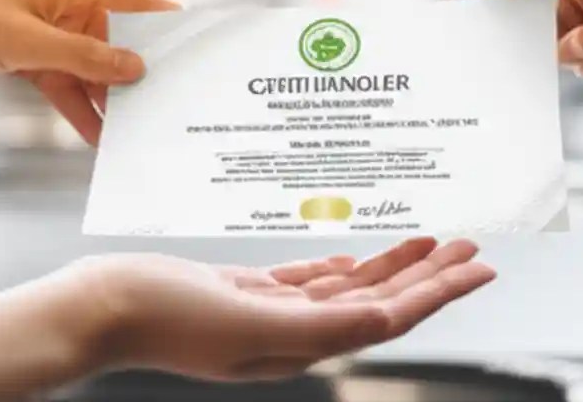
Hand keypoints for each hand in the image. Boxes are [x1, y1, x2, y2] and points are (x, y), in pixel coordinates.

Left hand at [0, 0, 178, 142]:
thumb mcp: (28, 45)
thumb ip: (86, 60)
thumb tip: (136, 70)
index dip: (171, 23)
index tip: (201, 51)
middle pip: (118, 36)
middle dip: (137, 73)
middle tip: (167, 108)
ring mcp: (47, 20)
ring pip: (91, 62)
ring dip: (105, 96)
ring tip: (132, 133)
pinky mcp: (28, 46)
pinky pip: (64, 76)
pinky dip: (76, 102)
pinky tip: (94, 134)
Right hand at [58, 238, 494, 380]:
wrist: (102, 309)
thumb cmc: (167, 318)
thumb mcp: (250, 320)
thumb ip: (320, 322)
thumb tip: (386, 317)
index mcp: (303, 344)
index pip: (391, 316)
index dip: (440, 292)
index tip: (481, 268)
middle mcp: (295, 333)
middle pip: (382, 300)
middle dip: (431, 274)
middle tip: (472, 244)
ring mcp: (269, 313)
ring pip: (349, 287)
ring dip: (393, 264)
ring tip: (432, 237)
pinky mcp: (243, 292)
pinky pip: (307, 280)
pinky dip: (338, 267)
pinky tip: (356, 256)